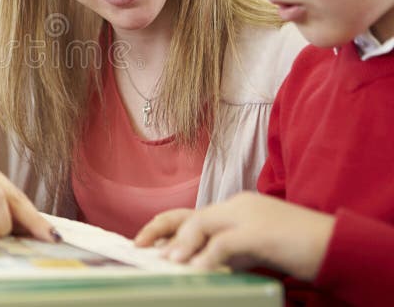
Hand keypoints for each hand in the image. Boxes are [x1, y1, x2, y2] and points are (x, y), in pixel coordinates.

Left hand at [134, 192, 334, 280]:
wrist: (336, 244)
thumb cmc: (298, 248)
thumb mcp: (256, 250)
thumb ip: (231, 252)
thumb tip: (202, 265)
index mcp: (236, 208)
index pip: (192, 215)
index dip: (165, 228)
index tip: (145, 241)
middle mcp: (238, 206)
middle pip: (189, 214)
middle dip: (160, 228)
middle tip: (139, 246)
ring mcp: (249, 216)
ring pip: (202, 225)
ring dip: (181, 245)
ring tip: (166, 262)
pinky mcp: (260, 232)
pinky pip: (225, 243)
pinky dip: (208, 257)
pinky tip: (197, 270)